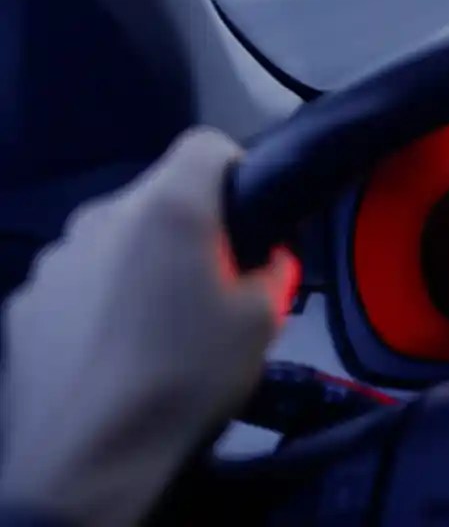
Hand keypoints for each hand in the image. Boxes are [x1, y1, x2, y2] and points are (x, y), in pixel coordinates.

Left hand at [0, 128, 297, 526]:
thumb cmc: (187, 377)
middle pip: (156, 197)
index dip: (233, 171)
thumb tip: (262, 257)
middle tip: (210, 288)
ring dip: (138, 265)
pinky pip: (77, 283)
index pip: (205, 143)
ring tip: (157, 329)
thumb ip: (272, 270)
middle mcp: (103, 216)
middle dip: (185, 229)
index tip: (246, 218)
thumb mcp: (264, 321)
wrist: (90, 457)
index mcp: (169, 208)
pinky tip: (113, 353)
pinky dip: (98, 303)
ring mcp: (54, 258)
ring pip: (113, 241)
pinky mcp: (24, 301)